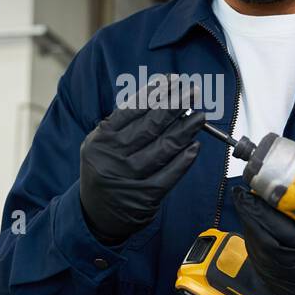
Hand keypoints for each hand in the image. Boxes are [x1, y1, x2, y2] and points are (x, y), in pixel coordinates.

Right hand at [79, 101, 205, 245]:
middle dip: (175, 105)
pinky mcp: (146, 197)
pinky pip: (170, 175)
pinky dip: (184, 160)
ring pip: (164, 148)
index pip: (132, 110)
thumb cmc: (103, 169)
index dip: (155, 93)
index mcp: (101, 140)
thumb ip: (123, 123)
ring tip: (200, 116)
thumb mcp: (100, 143)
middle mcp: (114, 158)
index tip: (171, 81)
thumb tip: (159, 97)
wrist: (94, 214)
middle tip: (192, 92)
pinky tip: (195, 146)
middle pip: (151, 126)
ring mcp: (130, 178)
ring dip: (186, 130)